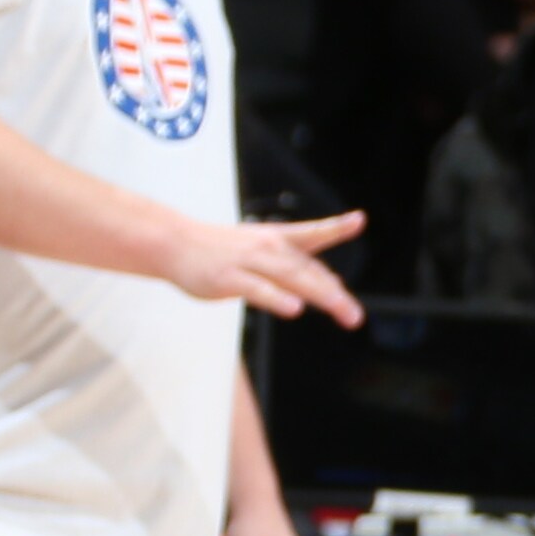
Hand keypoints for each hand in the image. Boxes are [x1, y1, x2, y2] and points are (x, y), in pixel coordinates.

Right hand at [167, 211, 366, 324]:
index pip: (313, 233)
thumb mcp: (263, 251)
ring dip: (320, 296)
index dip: (336, 227)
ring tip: (343, 311)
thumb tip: (332, 286)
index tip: (358, 220)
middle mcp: (268, 248)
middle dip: (335, 294)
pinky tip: (294, 308)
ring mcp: (249, 262)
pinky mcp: (229, 278)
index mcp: (278, 239)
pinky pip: (258, 290)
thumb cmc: (223, 250)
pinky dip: (277, 298)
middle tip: (355, 315)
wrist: (175, 243)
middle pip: (309, 271)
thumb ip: (296, 269)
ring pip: (292, 279)